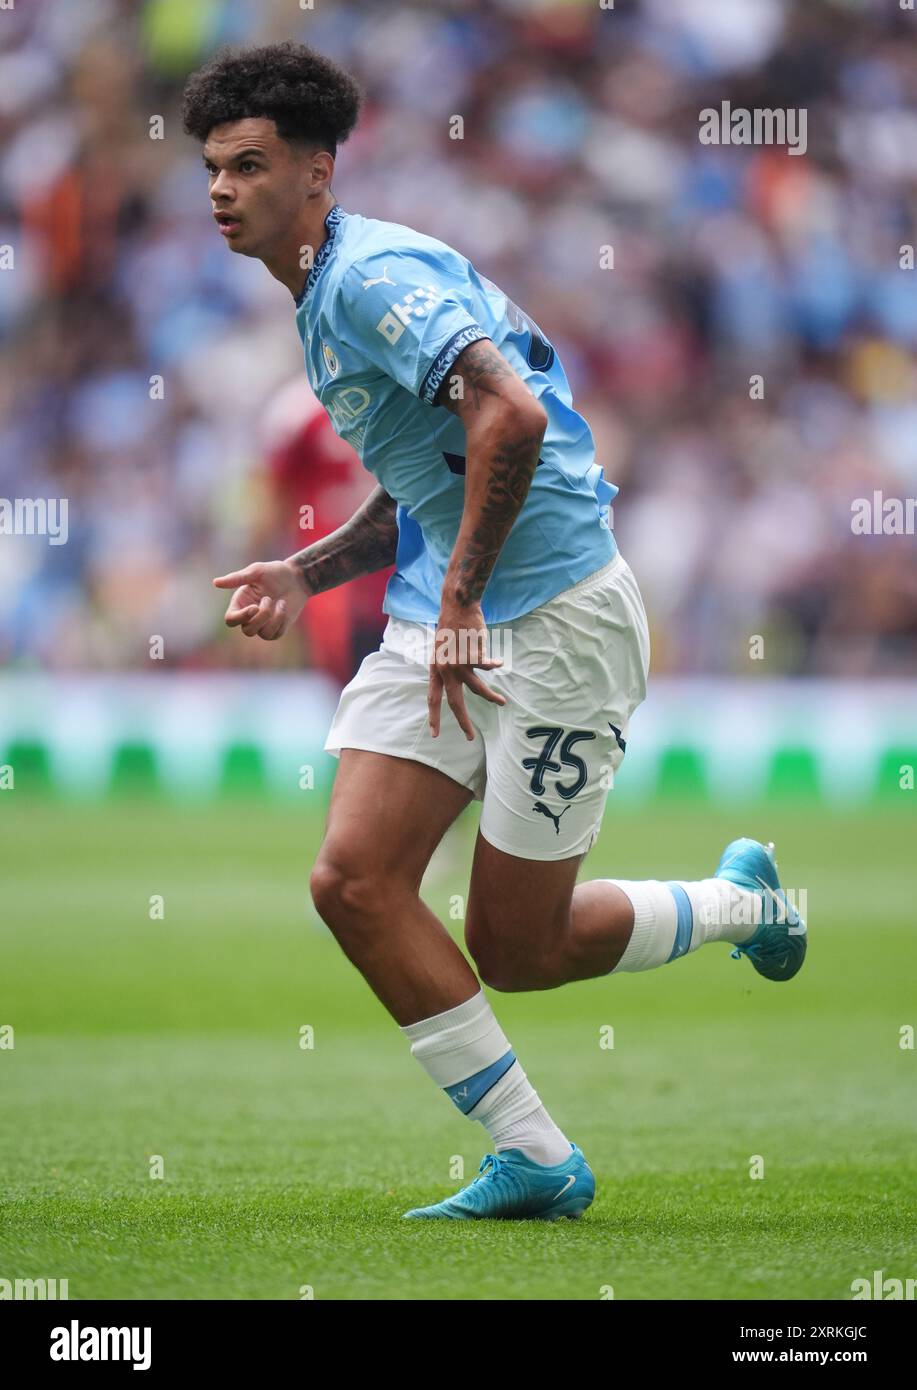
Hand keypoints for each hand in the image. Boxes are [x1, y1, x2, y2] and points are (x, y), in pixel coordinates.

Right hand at [212, 559, 307, 640]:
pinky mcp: (276, 629)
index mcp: (240, 603)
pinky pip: (275, 634)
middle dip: (261, 617)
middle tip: (268, 598)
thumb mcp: (256, 571)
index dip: (240, 617)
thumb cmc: (275, 572)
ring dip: (273, 618)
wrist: (297, 578)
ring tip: (280, 601)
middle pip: (247, 630)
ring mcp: (263, 624)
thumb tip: (215, 582)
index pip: (230, 619)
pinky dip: (281, 620)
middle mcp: (249, 616)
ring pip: (262, 634)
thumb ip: (237, 578)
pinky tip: (284, 606)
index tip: (254, 607)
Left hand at [428, 597, 505, 739]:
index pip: (433, 698)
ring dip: (491, 698)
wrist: (457, 606)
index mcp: (436, 668)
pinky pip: (488, 666)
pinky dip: (495, 665)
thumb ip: (446, 667)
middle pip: (455, 702)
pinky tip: (501, 664)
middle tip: (470, 737)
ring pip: (478, 689)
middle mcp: (446, 669)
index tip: (435, 734)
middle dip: (463, 722)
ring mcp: (460, 663)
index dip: (434, 717)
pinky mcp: (474, 655)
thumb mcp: (441, 648)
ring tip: (501, 703)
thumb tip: (458, 682)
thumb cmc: (451, 626)